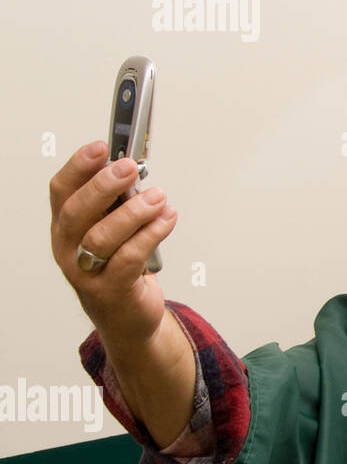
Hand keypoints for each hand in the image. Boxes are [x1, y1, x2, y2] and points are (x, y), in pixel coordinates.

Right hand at [50, 140, 177, 345]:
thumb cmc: (120, 265)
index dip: (79, 166)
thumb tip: (135, 170)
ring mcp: (87, 272)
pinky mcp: (111, 290)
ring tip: (159, 196)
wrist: (127, 316)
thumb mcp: (115, 229)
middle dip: (104, 186)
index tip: (101, 146)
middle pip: (76, 212)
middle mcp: (69, 248)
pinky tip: (168, 218)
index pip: (62, 191)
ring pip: (102, 237)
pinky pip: (128, 259)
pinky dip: (151, 234)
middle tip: (130, 167)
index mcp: (66, 227)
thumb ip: (119, 204)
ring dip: (134, 212)